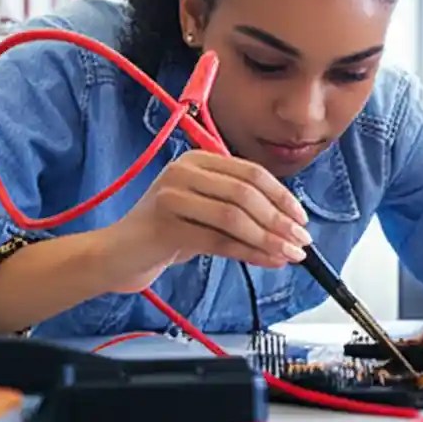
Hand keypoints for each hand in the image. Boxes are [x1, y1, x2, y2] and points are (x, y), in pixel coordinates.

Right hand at [101, 150, 311, 291]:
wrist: (120, 253)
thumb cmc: (170, 231)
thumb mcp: (209, 212)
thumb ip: (243, 210)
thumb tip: (291, 226)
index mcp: (200, 160)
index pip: (252, 173)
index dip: (282, 196)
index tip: (302, 218)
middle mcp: (184, 171)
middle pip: (245, 194)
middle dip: (279, 219)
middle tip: (302, 240)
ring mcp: (171, 196)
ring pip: (234, 218)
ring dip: (269, 238)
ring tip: (290, 254)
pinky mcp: (164, 226)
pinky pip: (218, 241)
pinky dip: (249, 253)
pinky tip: (269, 261)